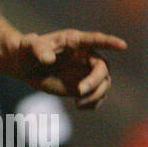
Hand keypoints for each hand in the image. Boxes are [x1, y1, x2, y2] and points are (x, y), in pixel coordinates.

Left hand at [12, 29, 126, 109]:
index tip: (123, 45)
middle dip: (95, 81)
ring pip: (104, 83)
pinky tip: (79, 106)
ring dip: (95, 95)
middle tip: (79, 92)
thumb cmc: (27, 50)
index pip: (95, 40)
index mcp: (74, 41)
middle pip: (102, 67)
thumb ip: (38, 49)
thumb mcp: (29, 46)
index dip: (110, 42)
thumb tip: (48, 59)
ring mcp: (85, 71)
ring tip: (78, 103)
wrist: (25, 65)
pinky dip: (93, 103)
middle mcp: (85, 55)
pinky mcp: (82, 86)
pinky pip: (97, 96)